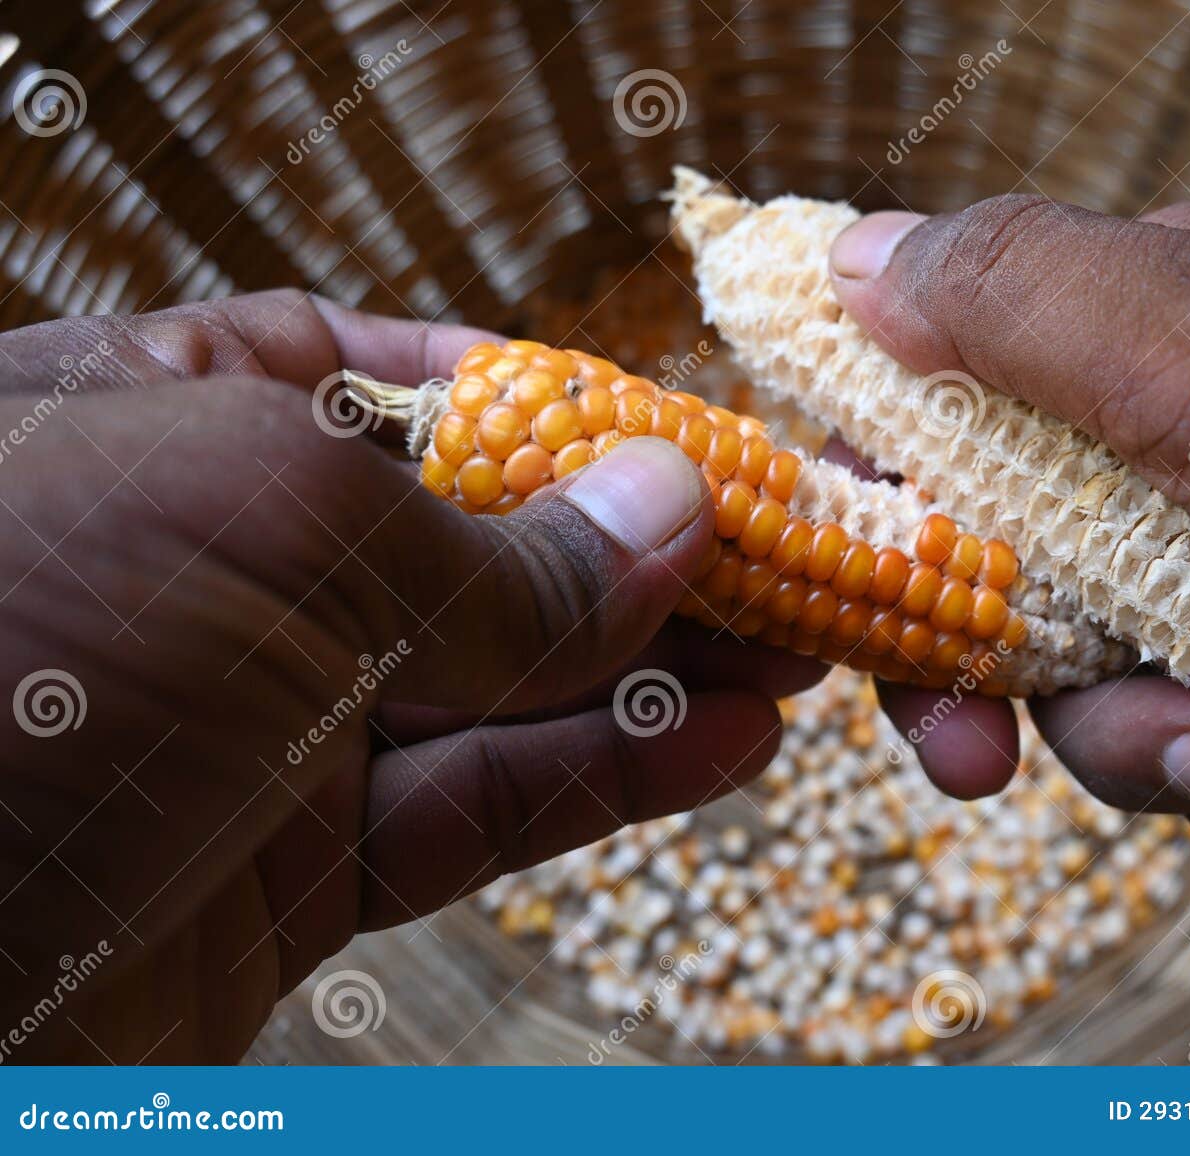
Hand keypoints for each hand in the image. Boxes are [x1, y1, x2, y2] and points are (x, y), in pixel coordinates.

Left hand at [0, 291, 819, 1061]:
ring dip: (654, 668)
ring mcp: (254, 730)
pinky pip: (476, 807)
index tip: (674, 431)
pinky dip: (605, 776)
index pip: (384, 380)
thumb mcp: (271, 531)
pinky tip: (725, 742)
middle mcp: (213, 570)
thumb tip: (675, 508)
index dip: (541, 399)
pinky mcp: (286, 875)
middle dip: (634, 550)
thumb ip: (492, 543)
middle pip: (470, 542)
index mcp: (165, 421)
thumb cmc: (19, 645)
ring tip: (803, 647)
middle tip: (791, 553)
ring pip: (498, 686)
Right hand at [829, 187, 1189, 878]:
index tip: (848, 621)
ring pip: (1133, 695)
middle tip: (980, 761)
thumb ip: (1030, 303)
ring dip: (1169, 755)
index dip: (887, 511)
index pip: (968, 398)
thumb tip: (850, 259)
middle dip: (1024, 682)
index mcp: (1184, 329)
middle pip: (1034, 576)